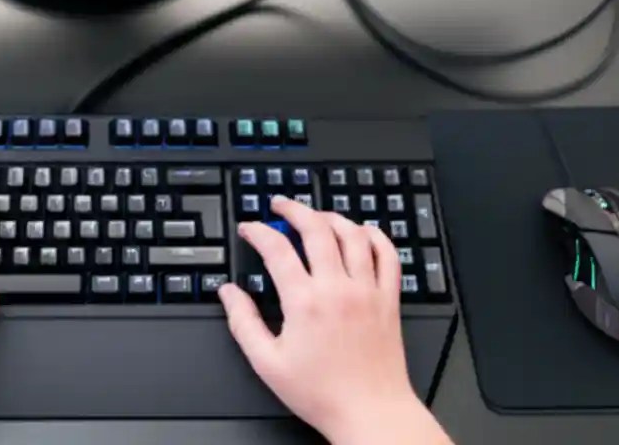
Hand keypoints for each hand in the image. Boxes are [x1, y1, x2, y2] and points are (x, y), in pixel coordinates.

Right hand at [218, 197, 450, 444]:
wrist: (370, 412)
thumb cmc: (322, 393)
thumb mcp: (267, 363)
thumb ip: (244, 322)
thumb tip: (229, 293)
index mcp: (305, 302)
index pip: (277, 249)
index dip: (258, 231)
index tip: (249, 228)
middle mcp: (338, 289)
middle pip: (317, 229)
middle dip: (294, 209)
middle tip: (280, 206)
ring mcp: (367, 291)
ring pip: (352, 234)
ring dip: (331, 217)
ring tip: (316, 216)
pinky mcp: (388, 299)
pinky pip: (387, 254)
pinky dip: (375, 236)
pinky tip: (362, 233)